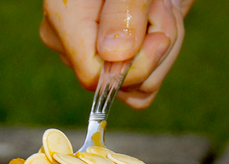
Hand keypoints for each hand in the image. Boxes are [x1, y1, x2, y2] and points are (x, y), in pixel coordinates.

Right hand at [40, 0, 194, 108]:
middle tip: (161, 5)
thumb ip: (124, 10)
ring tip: (161, 7)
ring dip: (164, 47)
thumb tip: (115, 55)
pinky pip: (140, 90)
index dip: (135, 65)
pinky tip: (159, 26)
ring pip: (137, 87)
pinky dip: (160, 60)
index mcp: (64, 18)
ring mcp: (88, 58)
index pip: (94, 76)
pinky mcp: (109, 67)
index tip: (160, 35)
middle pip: (120, 83)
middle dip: (155, 46)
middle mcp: (69, 44)